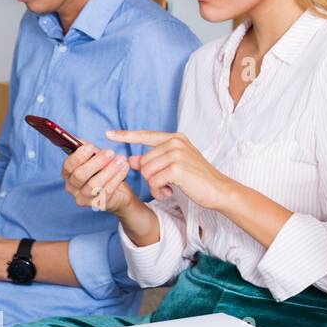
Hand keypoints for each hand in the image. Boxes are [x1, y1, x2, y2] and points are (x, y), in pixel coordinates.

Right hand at [61, 142, 136, 214]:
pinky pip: (107, 191)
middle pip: (80, 175)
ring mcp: (84, 198)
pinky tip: (124, 168)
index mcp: (68, 174)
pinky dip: (117, 178)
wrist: (119, 193)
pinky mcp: (97, 204)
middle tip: (110, 152)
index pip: (68, 165)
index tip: (91, 147)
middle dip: (96, 162)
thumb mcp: (95, 158)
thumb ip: (87, 149)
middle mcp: (72, 187)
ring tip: (121, 159)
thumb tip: (79, 140)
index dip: (79, 156)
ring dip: (109, 170)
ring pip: (94, 184)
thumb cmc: (103, 172)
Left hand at [107, 130, 234, 210]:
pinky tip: (170, 193)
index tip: (108, 134)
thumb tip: (131, 159)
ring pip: (147, 172)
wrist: (218, 190)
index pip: (145, 135)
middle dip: (150, 177)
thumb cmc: (197, 179)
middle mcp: (175, 142)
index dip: (125, 135)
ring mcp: (176, 153)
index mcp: (175, 139)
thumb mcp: (174, 166)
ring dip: (154, 186)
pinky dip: (158, 191)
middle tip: (166, 185)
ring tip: (169, 188)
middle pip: (143, 161)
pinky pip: (153, 181)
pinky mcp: (177, 168)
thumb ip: (153, 160)